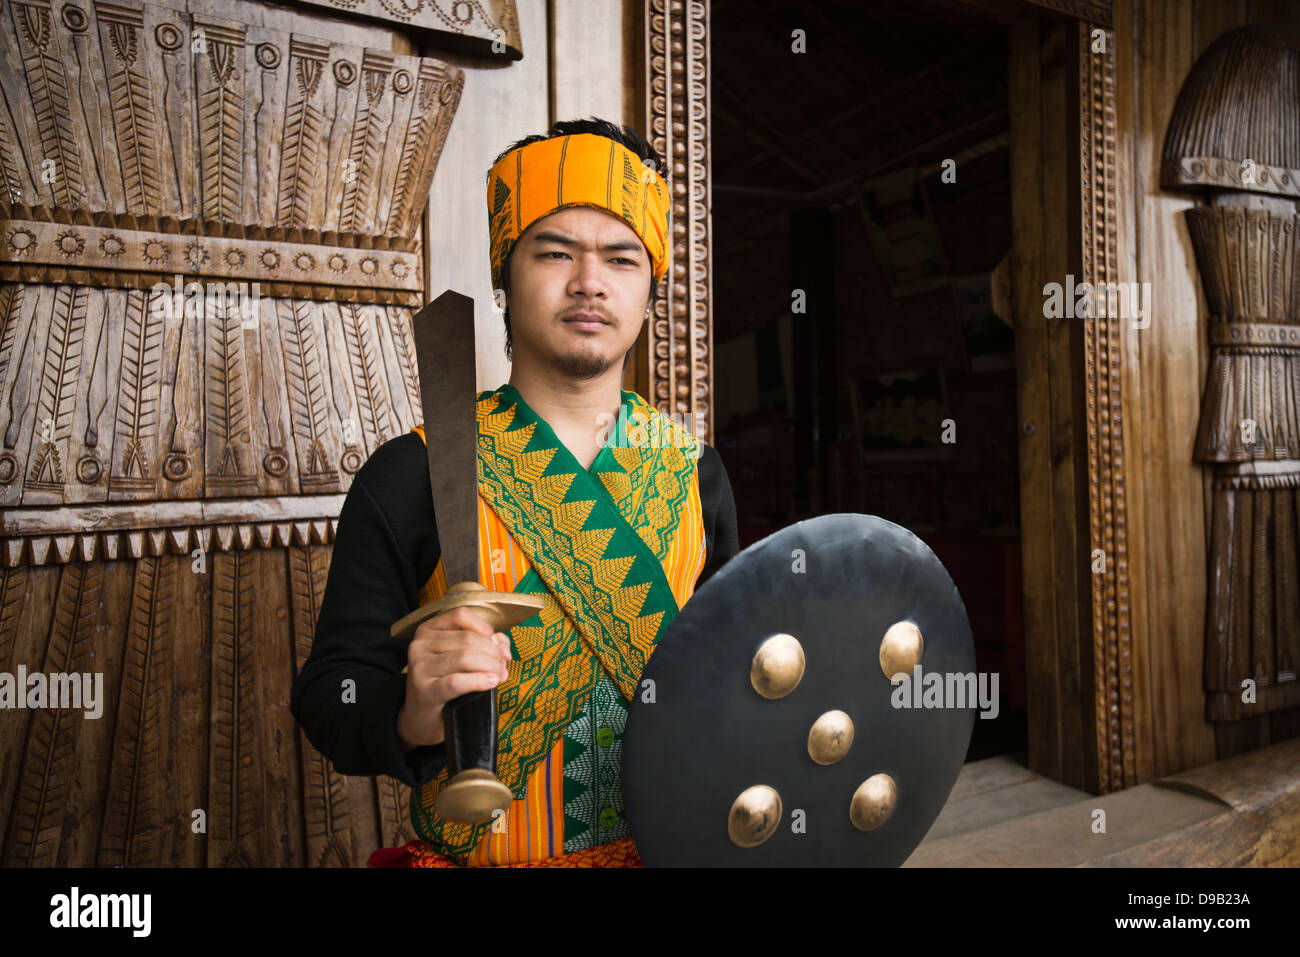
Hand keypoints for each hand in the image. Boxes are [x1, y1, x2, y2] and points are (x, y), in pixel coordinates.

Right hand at [396, 604, 511, 750]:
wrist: (421, 717)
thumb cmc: (443, 682)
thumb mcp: (460, 657)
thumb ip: (485, 644)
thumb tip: (503, 646)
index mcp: (429, 630)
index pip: (461, 615)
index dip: (485, 630)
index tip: (497, 646)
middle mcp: (420, 644)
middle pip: (468, 639)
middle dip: (493, 653)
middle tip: (502, 667)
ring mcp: (420, 667)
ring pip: (465, 657)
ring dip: (490, 667)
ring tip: (498, 676)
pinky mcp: (425, 690)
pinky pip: (457, 682)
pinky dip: (479, 681)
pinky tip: (491, 683)